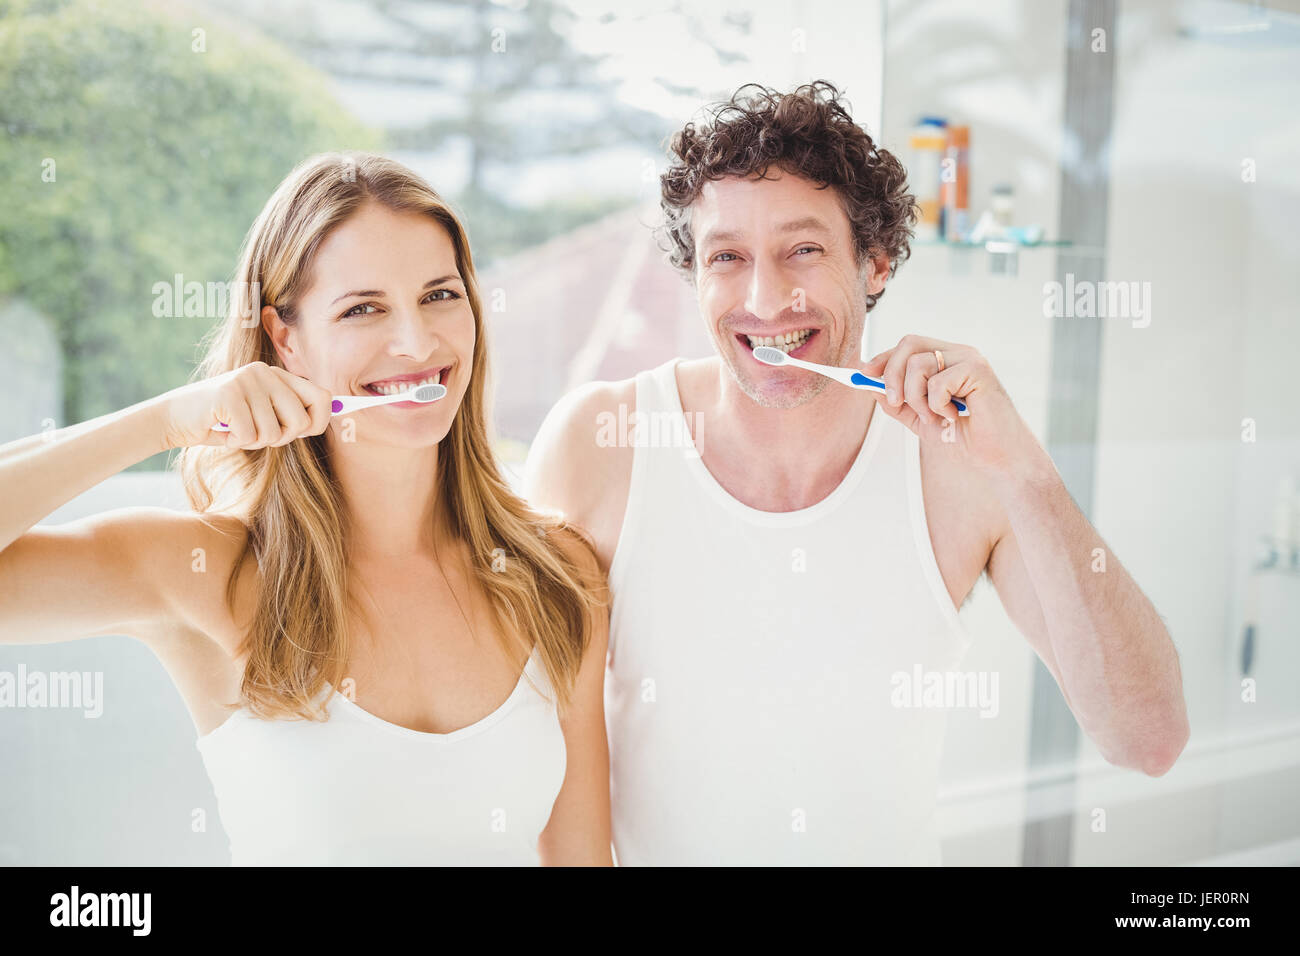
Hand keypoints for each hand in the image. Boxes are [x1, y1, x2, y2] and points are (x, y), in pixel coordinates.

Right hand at [159, 361, 333, 449]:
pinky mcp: (228, 394)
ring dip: (254, 441)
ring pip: (274, 433)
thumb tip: (337, 409)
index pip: (322, 396)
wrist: (173, 418)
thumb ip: (291, 413)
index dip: (319, 421)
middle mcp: (264, 372)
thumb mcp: (263, 414)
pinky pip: (250, 435)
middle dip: (282, 438)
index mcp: (277, 375)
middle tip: (258, 434)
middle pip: (301, 421)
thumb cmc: (224, 422)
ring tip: (236, 429)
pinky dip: (237, 441)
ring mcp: (246, 381)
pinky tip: (222, 429)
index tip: (303, 432)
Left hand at [860, 334, 1048, 479]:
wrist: (996, 456)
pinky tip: (954, 416)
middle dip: (891, 374)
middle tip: (895, 402)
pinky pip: (937, 382)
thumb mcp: (920, 417)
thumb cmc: (964, 435)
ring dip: (916, 398)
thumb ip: (897, 401)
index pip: (906, 346)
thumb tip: (868, 384)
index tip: (862, 376)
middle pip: (908, 344)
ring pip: (918, 364)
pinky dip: (936, 405)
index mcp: (945, 358)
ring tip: (934, 416)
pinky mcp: (979, 370)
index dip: (882, 359)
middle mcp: (957, 352)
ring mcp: (969, 358)